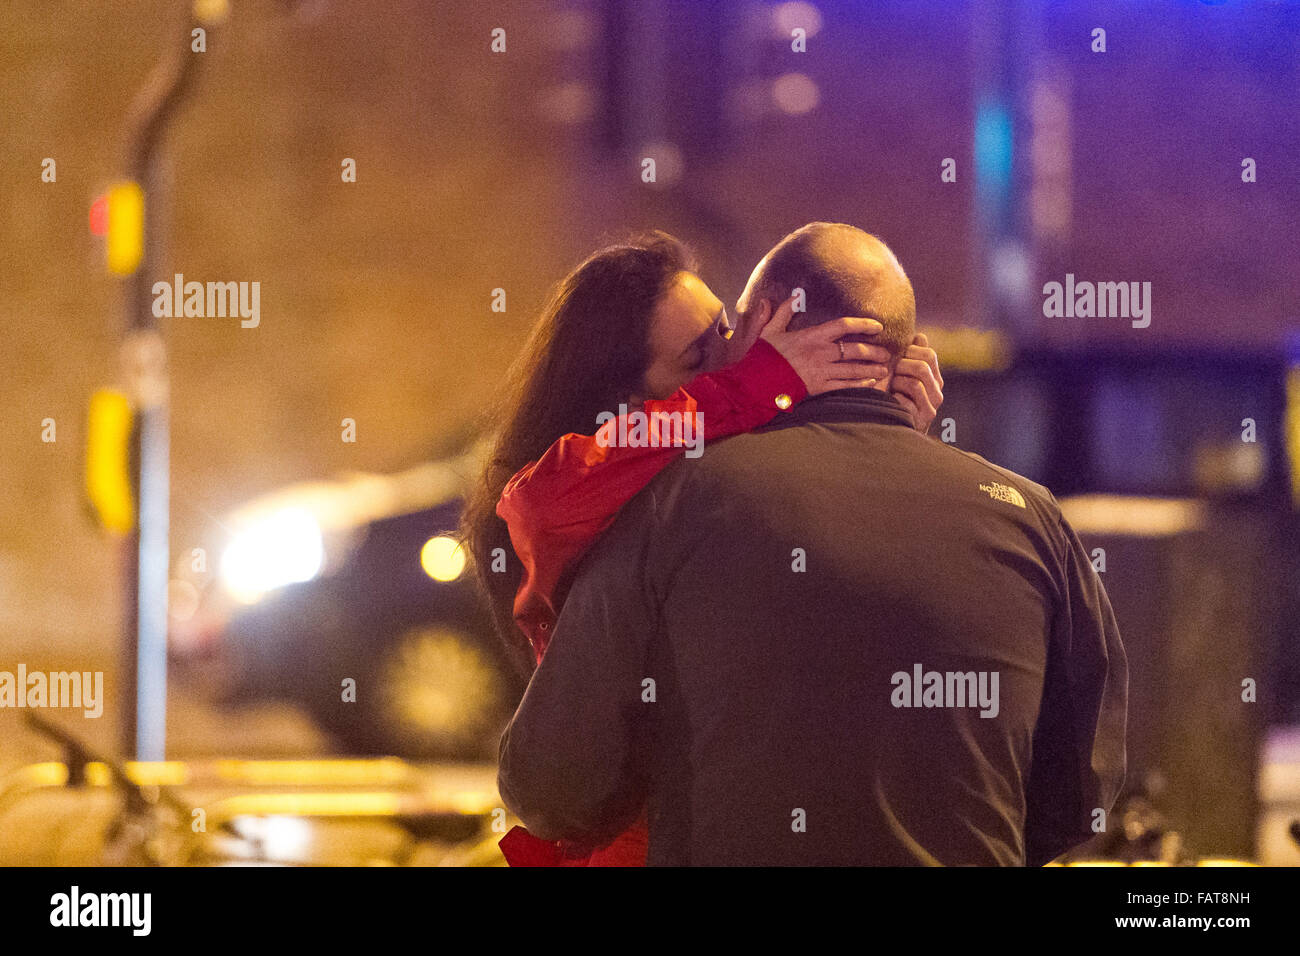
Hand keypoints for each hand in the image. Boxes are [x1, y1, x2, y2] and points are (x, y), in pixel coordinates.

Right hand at [759, 297, 891, 395]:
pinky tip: (869, 383)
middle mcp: (821, 352)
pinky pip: (845, 386)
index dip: (863, 324)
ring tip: (884, 370)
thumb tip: (793, 296)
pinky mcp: (819, 388)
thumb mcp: (770, 330)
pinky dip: (859, 384)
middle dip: (874, 351)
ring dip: (871, 370)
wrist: (755, 381)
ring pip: (854, 369)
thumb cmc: (763, 356)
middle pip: (855, 350)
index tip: (877, 326)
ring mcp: (821, 371)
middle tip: (886, 354)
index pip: (844, 325)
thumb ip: (783, 312)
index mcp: (812, 336)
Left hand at [889, 332, 943, 433]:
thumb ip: (914, 356)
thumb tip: (920, 336)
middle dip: (901, 367)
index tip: (899, 357)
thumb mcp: (905, 376)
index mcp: (935, 379)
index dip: (910, 351)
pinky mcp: (919, 420)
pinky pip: (905, 400)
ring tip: (892, 388)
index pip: (929, 354)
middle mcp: (937, 393)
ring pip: (914, 383)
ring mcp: (931, 408)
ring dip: (897, 383)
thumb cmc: (896, 398)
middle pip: (921, 367)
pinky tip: (891, 401)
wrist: (893, 431)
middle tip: (892, 374)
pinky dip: (894, 398)